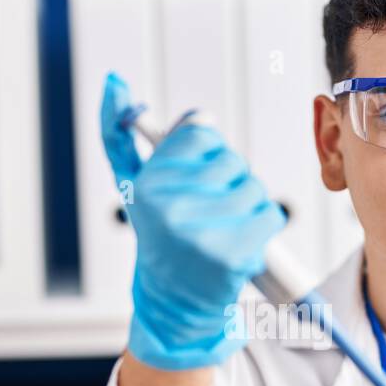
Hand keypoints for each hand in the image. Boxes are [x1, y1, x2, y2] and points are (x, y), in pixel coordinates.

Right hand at [101, 72, 285, 369]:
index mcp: (148, 183)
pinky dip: (263, 228)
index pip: (202, 133)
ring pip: (254, 187)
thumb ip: (118, 132)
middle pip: (232, 161)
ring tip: (223, 230)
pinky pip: (271, 215)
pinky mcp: (234, 256)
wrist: (172, 303)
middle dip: (228, 183)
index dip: (206, 155)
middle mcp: (171, 206)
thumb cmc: (157, 235)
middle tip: (207, 213)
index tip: (194, 181)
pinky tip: (239, 244)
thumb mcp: (131, 183)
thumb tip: (114, 82)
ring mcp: (203, 233)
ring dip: (247, 206)